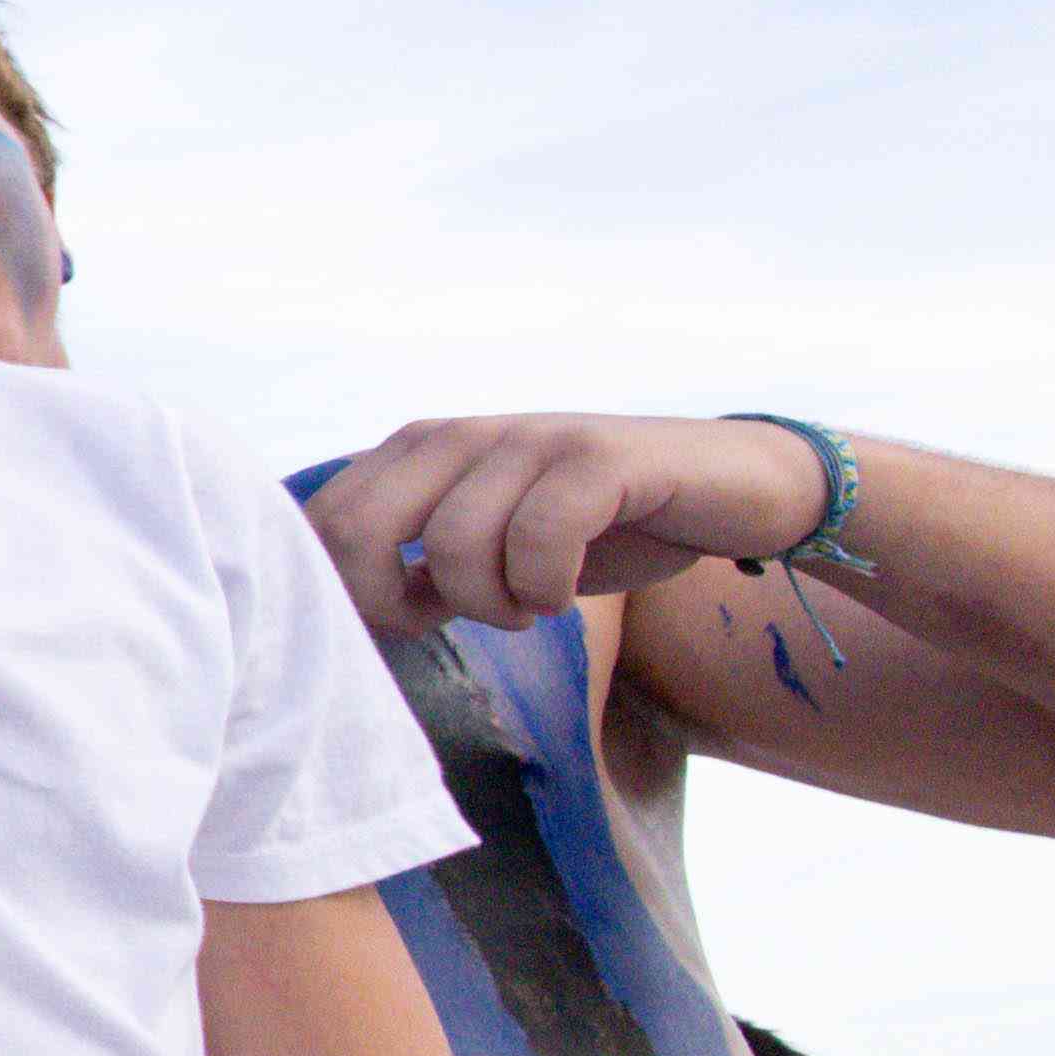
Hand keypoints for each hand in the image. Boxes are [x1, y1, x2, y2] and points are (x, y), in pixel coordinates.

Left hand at [306, 412, 828, 624]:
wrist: (731, 488)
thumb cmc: (601, 526)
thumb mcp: (492, 547)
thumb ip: (422, 563)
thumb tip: (357, 610)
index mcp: (418, 453)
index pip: (323, 522)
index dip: (345, 592)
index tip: (406, 620)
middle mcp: (460, 435)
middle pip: (358, 531)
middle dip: (391, 603)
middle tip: (450, 621)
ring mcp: (527, 439)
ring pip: (452, 544)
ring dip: (489, 605)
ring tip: (528, 607)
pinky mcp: (597, 456)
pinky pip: (539, 537)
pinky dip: (544, 588)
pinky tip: (562, 597)